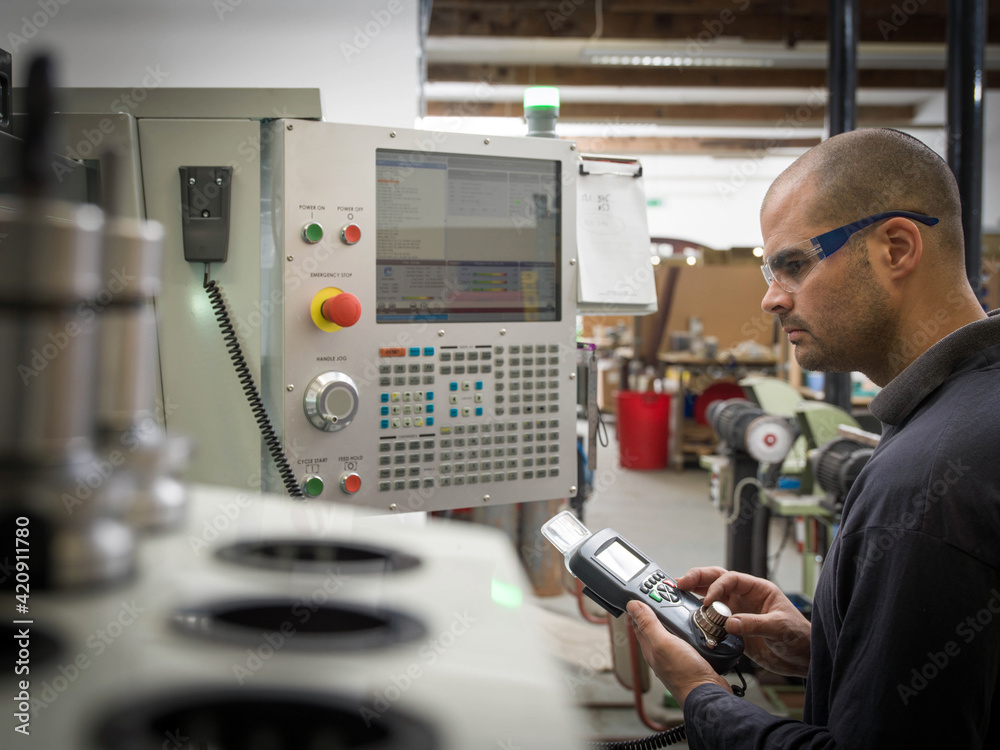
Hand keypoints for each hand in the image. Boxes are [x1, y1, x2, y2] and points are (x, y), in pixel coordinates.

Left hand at [626, 600, 731, 707]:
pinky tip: (699, 623)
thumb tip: (632, 605)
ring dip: (679, 619)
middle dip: (661, 610)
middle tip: (666, 594)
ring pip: (676, 631)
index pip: (640, 623)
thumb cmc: (684, 674)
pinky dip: (693, 629)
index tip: (642, 592)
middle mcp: (663, 652)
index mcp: (651, 648)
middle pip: (659, 625)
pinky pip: (692, 639)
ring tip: (683, 605)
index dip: (639, 607)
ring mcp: (680, 655)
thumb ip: (648, 624)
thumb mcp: (663, 643)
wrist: (709, 695)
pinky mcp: (695, 657)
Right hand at [676, 566, 810, 677]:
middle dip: (697, 579)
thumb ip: (754, 624)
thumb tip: (728, 623)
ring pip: (710, 596)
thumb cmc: (798, 637)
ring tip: (677, 593)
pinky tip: (687, 616)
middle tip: (679, 583)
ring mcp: (736, 611)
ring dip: (693, 593)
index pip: (731, 579)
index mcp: (757, 589)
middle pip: (716, 580)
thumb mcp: (779, 628)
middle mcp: (744, 597)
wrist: (802, 659)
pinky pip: (711, 619)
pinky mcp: (732, 628)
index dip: (717, 587)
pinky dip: (699, 616)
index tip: (708, 601)